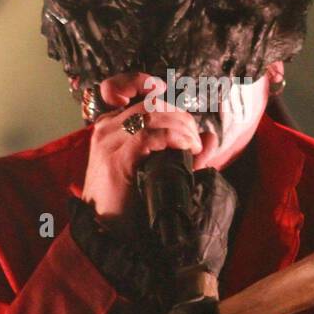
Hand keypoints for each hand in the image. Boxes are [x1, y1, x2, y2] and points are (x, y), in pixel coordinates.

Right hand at [81, 73, 202, 221]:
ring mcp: (109, 142)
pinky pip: (150, 135)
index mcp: (110, 126)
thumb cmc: (126, 201)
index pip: (122, 87)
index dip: (143, 82)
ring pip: (152, 115)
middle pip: (150, 103)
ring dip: (181, 128)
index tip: (164, 91)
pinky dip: (174, 138)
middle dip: (180, 117)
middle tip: (194, 140)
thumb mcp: (155, 169)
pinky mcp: (117, 158)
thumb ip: (182, 151)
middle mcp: (106, 128)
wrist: (103, 232)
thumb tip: (210, 137)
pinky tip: (186, 149)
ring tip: (193, 147)